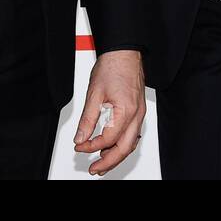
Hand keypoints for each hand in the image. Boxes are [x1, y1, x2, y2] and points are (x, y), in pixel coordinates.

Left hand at [74, 49, 145, 174]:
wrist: (124, 52)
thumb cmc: (112, 67)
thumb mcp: (94, 94)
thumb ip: (88, 119)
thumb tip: (81, 138)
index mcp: (125, 110)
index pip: (108, 139)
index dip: (92, 146)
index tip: (80, 147)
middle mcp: (136, 114)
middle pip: (124, 148)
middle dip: (109, 162)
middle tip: (94, 168)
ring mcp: (140, 113)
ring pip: (131, 143)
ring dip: (116, 156)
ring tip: (102, 162)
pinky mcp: (138, 110)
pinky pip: (133, 134)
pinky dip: (122, 144)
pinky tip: (111, 146)